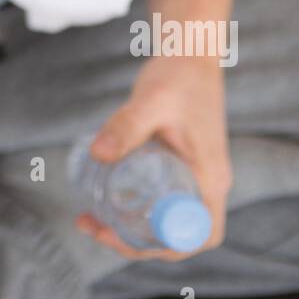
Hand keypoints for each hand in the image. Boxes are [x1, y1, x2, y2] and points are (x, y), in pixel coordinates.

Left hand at [76, 53, 232, 260]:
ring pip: (165, 219)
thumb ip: (127, 125)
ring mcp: (194, 175)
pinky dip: (133, 206)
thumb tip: (97, 155)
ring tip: (89, 218)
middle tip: (92, 227)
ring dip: (130, 227)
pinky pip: (159, 198)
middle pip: (177, 234)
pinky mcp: (179, 165)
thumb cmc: (178, 74)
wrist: (189, 52)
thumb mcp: (152, 100)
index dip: (163, 247)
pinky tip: (103, 196)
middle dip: (135, 241)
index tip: (121, 238)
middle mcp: (206, 182)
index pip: (200, 235)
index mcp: (210, 177)